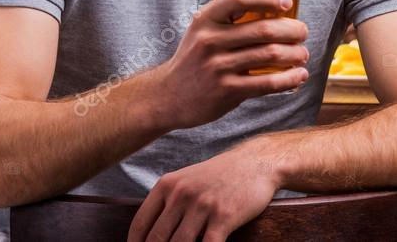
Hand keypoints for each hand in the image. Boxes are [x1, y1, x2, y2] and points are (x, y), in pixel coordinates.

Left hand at [128, 139, 279, 241]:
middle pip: (157, 239)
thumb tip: (149, 234)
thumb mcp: (187, 179)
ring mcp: (202, 205)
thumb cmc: (220, 175)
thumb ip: (168, 202)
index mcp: (168, 185)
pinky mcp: (223, 217)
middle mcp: (182, 194)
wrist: (255, 162)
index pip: (141, 224)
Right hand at [156, 0, 309, 129]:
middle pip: (263, 29)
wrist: (168, 96)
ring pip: (269, 55)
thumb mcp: (202, 30)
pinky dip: (289, 78)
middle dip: (292, 30)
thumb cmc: (194, 58)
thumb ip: (229, 19)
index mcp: (205, 19)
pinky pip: (267, 83)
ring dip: (295, 54)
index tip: (287, 3)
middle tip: (302, 32)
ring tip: (303, 54)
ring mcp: (218, 67)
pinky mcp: (226, 91)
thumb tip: (276, 10)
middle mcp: (210, 40)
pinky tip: (299, 75)